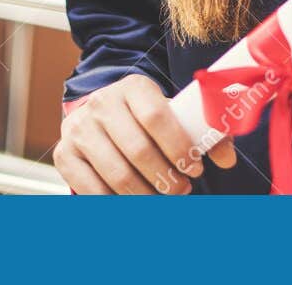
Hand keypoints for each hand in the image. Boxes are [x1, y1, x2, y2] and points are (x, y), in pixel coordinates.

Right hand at [54, 73, 236, 193]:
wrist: (102, 114)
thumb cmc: (146, 118)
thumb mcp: (172, 113)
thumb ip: (204, 132)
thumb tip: (226, 158)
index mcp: (133, 87)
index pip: (157, 117)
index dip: (179, 147)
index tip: (195, 170)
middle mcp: (102, 104)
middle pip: (138, 150)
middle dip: (166, 179)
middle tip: (182, 191)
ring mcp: (80, 129)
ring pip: (117, 174)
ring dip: (146, 196)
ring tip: (163, 199)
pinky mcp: (64, 154)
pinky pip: (93, 190)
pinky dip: (118, 204)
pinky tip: (136, 204)